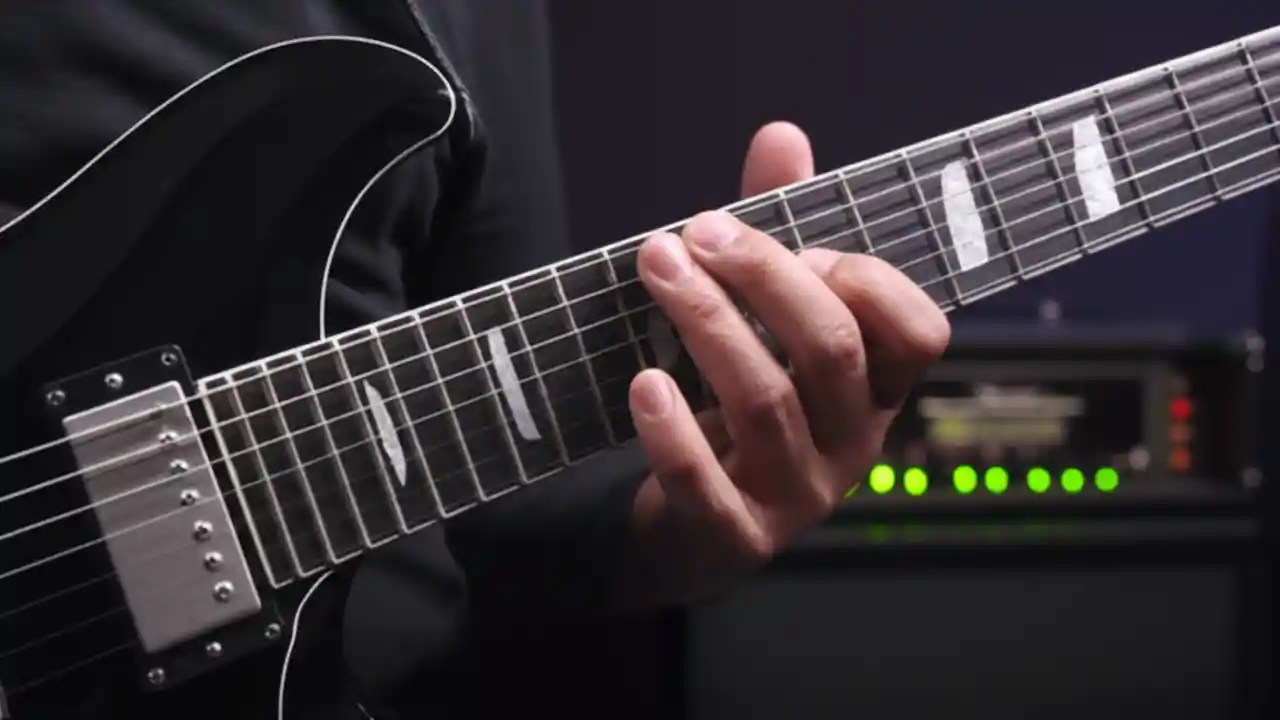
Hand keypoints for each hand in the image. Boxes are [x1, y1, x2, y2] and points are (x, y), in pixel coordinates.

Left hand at [615, 122, 949, 608]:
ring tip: (657, 267)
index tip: (802, 245)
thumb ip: (780, 235)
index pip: (918, 333)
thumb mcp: (767, 321)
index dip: (865, 279)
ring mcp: (794, 494)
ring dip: (707, 322)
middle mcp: (849, 444)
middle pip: (830, 349)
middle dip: (763, 275)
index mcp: (875, 390)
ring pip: (765, 401)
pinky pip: (704, 483)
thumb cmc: (741, 403)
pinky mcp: (731, 534)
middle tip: (694, 231)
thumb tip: (783, 134)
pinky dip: (672, 428)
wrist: (692, 526)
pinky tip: (643, 381)